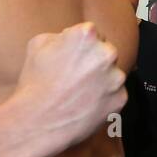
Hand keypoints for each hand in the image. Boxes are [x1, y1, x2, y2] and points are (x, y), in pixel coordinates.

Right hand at [7, 23, 126, 154]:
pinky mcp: (121, 98)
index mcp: (87, 35)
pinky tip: (86, 104)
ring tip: (78, 93)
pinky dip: (104, 98)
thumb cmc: (35, 83)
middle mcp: (107, 53)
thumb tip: (71, 36)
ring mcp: (116, 77)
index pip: (92, 34)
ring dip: (101, 80)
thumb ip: (61, 35)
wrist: (39, 122)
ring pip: (112, 74)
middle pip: (105, 52)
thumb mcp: (37, 44)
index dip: (80, 46)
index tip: (71, 58)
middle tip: (75, 77)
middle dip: (94, 62)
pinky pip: (115, 94)